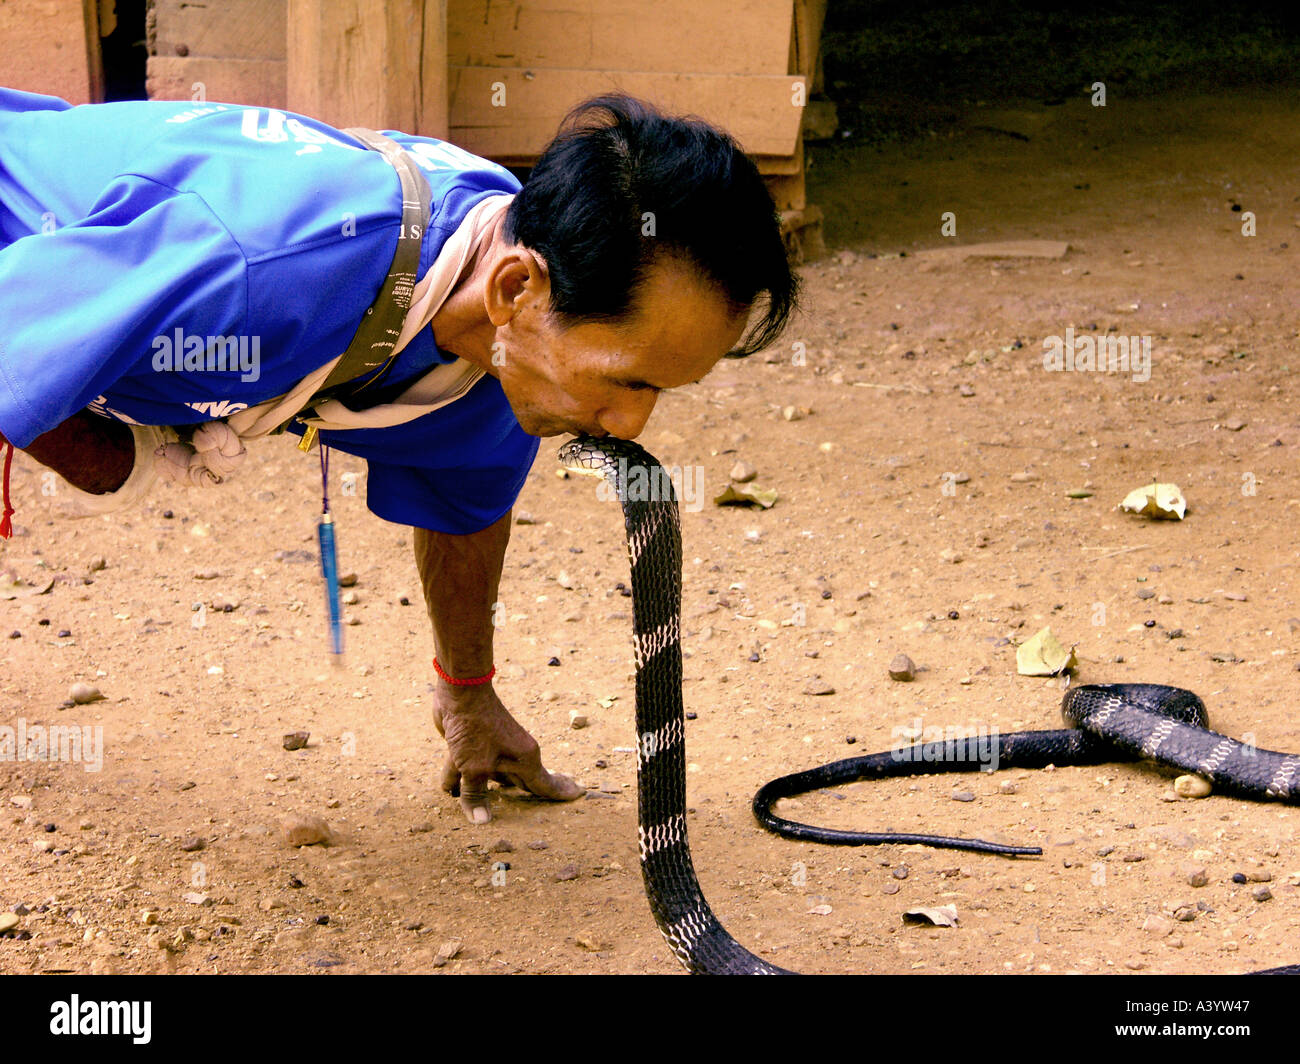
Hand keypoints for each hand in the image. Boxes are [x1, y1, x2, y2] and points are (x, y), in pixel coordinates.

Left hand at [431, 681, 582, 822]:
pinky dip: (457, 779)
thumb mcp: (475, 768)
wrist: (461, 692)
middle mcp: (513, 756)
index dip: (561, 793)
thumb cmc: (476, 729)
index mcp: (525, 760)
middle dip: (522, 801)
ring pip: (489, 779)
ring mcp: (493, 751)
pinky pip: (468, 770)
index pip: (545, 785)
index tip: (579, 795)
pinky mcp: (473, 747)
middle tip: (537, 816)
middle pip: (519, 785)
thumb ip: (476, 795)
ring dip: (480, 793)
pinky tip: (447, 791)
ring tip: (484, 811)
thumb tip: (481, 822)